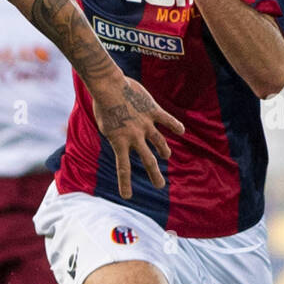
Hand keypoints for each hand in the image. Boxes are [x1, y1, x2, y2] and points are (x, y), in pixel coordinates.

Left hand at [92, 78, 184, 198]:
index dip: (125, 183)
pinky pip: (167, 120)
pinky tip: (181, 131)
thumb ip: (115, 135)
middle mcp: (134, 137)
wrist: (108, 86)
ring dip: (163, 150)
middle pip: (147, 160)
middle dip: (154, 174)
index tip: (127, 197)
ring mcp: (145, 124)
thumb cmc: (102, 105)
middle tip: (160, 185)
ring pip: (159, 142)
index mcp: (119, 142)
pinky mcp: (152, 111)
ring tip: (166, 156)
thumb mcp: (104, 125)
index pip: (123, 168)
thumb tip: (121, 140)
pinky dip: (175, 125)